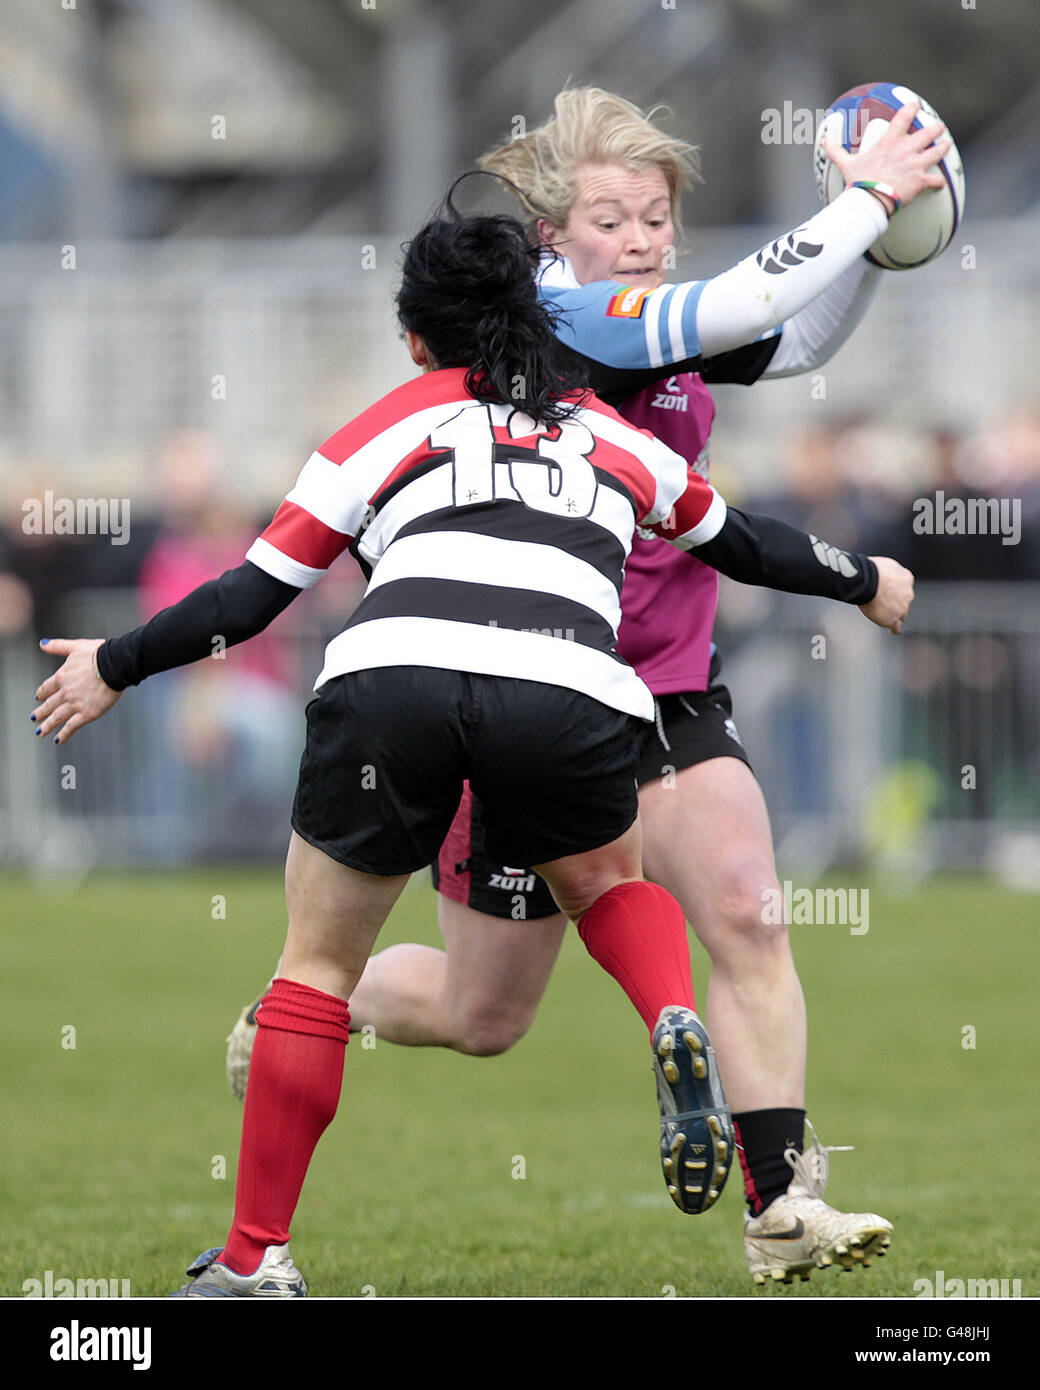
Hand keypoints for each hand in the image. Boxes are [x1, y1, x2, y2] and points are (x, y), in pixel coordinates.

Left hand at [32, 638, 121, 744]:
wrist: (115, 664)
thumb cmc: (99, 653)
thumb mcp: (75, 646)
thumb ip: (58, 646)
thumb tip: (42, 644)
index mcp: (62, 676)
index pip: (47, 687)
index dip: (42, 693)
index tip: (39, 697)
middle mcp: (65, 692)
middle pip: (49, 704)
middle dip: (41, 712)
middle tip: (34, 718)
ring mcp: (75, 704)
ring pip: (57, 717)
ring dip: (47, 725)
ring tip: (40, 732)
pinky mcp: (87, 713)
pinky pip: (72, 726)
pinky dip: (64, 734)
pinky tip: (58, 740)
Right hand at [824, 100, 950, 210]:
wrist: (870, 200)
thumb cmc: (859, 182)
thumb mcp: (846, 165)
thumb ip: (836, 152)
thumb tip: (824, 142)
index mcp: (890, 142)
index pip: (904, 117)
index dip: (912, 108)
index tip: (916, 105)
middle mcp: (906, 150)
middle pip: (929, 132)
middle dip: (936, 128)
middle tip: (939, 127)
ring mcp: (915, 164)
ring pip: (937, 151)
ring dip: (943, 148)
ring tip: (946, 145)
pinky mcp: (920, 181)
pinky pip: (935, 181)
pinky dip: (938, 183)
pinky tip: (939, 185)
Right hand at [860, 557, 914, 633]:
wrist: (869, 581)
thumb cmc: (874, 570)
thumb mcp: (888, 564)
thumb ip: (892, 571)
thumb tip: (888, 572)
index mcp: (907, 579)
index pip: (905, 587)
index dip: (897, 590)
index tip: (890, 591)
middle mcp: (908, 594)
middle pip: (905, 601)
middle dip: (897, 603)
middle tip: (884, 603)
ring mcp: (902, 608)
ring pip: (902, 614)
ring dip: (896, 615)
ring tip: (888, 617)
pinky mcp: (893, 619)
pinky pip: (896, 627)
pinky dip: (895, 628)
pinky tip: (893, 630)